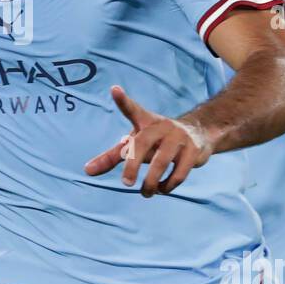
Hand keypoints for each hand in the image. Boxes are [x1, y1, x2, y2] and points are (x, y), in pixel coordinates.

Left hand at [83, 85, 211, 196]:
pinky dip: (169, 185)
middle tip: (126, 184)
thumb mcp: (134, 144)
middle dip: (132, 165)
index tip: (114, 90)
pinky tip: (163, 189)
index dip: (123, 100)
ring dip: (152, 182)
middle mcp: (161, 126)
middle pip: (141, 143)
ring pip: (161, 162)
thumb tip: (87, 171)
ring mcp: (178, 137)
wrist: (198, 134)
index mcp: (145, 121)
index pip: (132, 109)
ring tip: (145, 193)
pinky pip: (179, 173)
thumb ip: (111, 157)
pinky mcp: (193, 151)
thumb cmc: (156, 140)